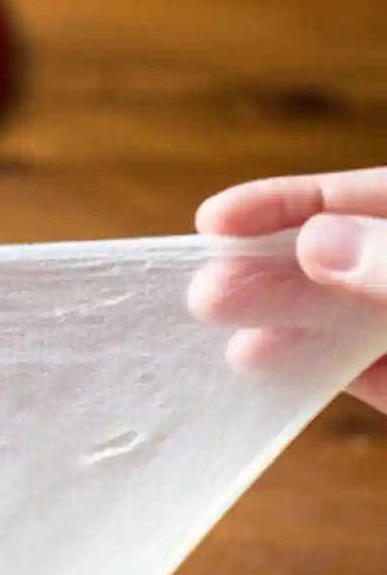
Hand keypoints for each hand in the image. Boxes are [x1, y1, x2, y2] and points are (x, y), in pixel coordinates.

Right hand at [189, 167, 386, 412]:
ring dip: (283, 327)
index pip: (368, 199)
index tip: (215, 220)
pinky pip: (363, 375)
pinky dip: (316, 372)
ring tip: (234, 347)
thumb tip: (315, 240)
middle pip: (345, 261)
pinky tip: (269, 375)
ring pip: (348, 320)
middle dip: (273, 274)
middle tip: (207, 296)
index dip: (289, 204)